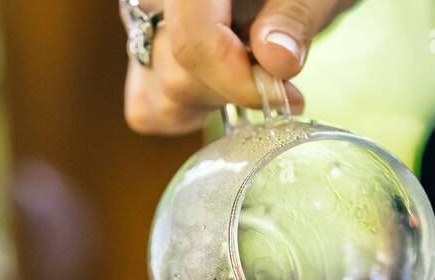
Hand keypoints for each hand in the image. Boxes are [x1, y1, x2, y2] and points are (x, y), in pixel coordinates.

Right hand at [124, 0, 357, 134]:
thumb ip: (295, 15)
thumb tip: (277, 61)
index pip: (192, 42)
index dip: (238, 82)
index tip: (283, 95)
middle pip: (177, 76)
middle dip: (234, 90)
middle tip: (276, 73)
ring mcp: (140, 21)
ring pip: (161, 96)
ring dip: (214, 100)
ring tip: (248, 69)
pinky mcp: (142, 46)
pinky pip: (147, 104)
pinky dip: (187, 109)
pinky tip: (221, 83)